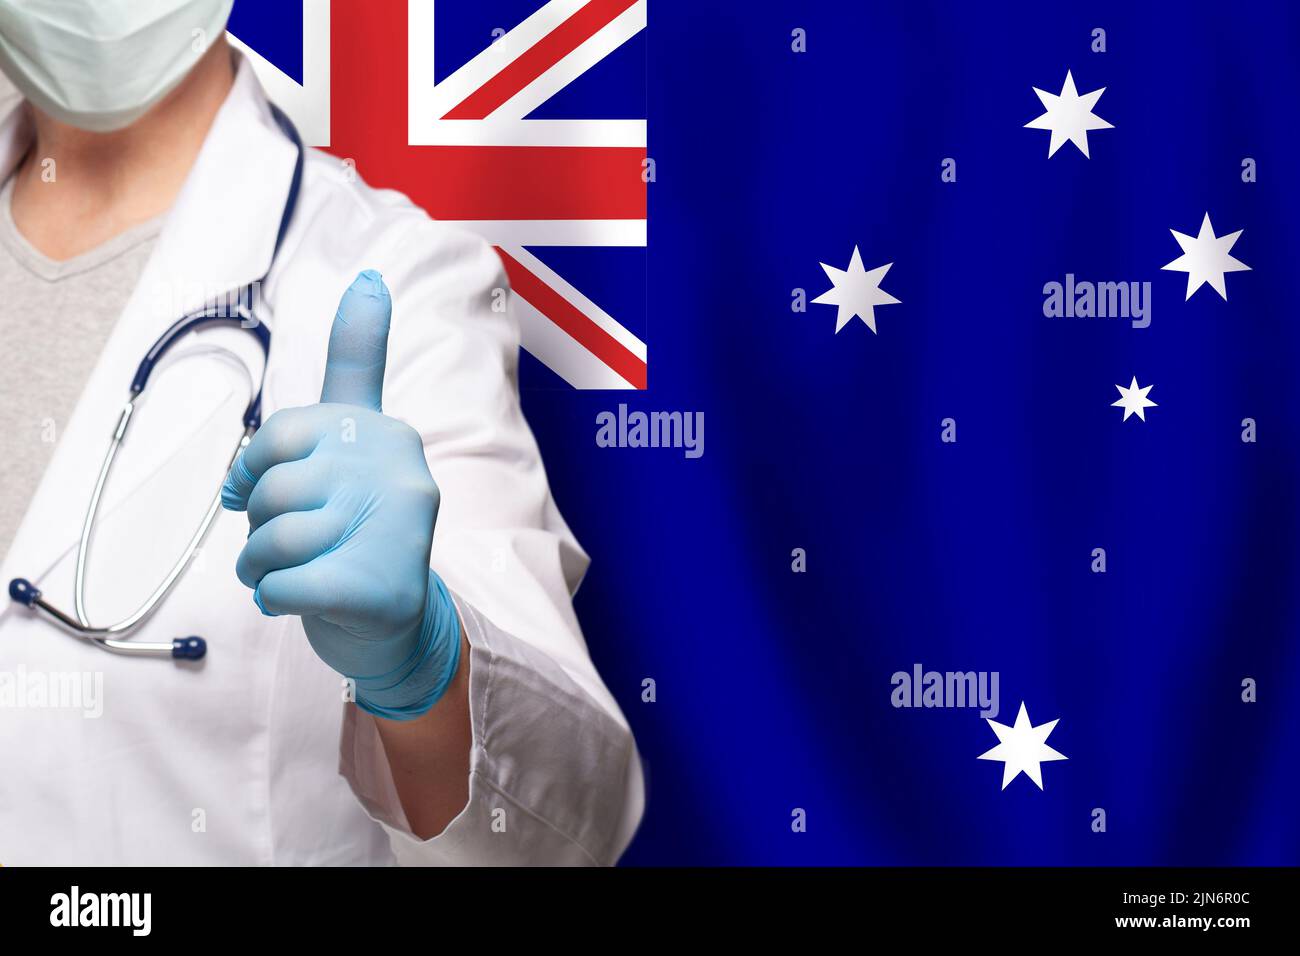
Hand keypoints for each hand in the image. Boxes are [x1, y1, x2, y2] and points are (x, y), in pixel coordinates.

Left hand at [220, 270, 460, 719]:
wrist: (398, 626)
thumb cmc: (359, 530)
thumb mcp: (357, 444)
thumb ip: (358, 364)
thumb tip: (370, 279)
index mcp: (388, 433)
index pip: (287, 431)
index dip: (256, 466)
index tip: (275, 465)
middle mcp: (399, 473)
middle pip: (273, 487)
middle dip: (258, 525)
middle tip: (285, 544)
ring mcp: (395, 531)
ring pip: (272, 540)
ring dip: (260, 567)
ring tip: (292, 574)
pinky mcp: (377, 586)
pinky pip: (281, 585)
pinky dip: (272, 600)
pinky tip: (299, 600)